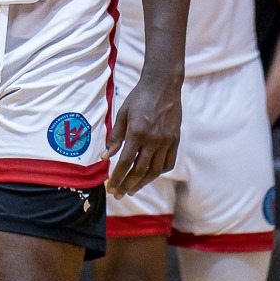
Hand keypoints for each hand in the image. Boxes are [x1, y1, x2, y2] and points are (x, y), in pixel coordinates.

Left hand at [106, 73, 180, 196]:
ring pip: (155, 170)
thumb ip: (114, 137)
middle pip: (140, 170)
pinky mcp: (175, 140)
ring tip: (132, 190)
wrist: (163, 85)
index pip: (126, 162)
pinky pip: (168, 162)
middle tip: (118, 194)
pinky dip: (158, 172)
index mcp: (138, 132)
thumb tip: (105, 157)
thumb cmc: (139, 98)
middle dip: (127, 185)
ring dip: (142, 183)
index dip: (117, 178)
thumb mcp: (122, 114)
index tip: (110, 187)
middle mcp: (154, 139)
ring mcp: (167, 141)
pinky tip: (150, 175)